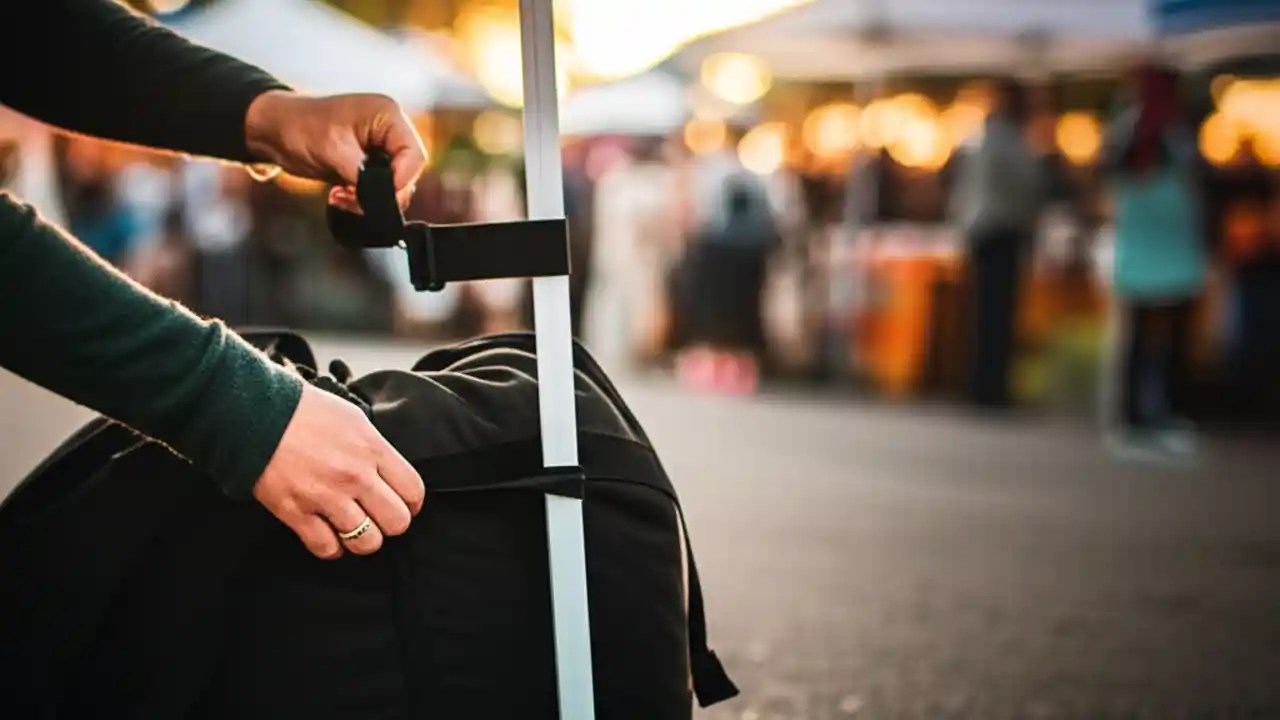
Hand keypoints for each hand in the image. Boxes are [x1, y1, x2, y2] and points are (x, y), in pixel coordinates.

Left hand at [244, 90, 425, 210]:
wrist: (274, 129)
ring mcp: (379, 147)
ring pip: (394, 184)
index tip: (377, 195)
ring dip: (370, 198)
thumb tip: (380, 200)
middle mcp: (389, 130)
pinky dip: (362, 198)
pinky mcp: (368, 163)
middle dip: (384, 192)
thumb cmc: (299, 126)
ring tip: (342, 197)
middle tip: (354, 198)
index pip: (414, 155)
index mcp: (387, 115)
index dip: (400, 179)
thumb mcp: (334, 150)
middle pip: (408, 172)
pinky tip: (341, 195)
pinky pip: (378, 188)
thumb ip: (363, 176)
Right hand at [253, 384, 424, 558]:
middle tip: (377, 518)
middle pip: (396, 522)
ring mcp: (326, 497)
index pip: (413, 490)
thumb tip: (388, 473)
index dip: (411, 503)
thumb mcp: (353, 419)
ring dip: (362, 539)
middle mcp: (354, 476)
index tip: (403, 505)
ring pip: (366, 542)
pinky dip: (331, 548)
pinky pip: (326, 548)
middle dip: (390, 524)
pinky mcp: (296, 512)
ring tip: (353, 528)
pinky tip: (329, 536)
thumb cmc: (303, 411)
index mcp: (372, 450)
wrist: (255, 414)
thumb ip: (375, 449)